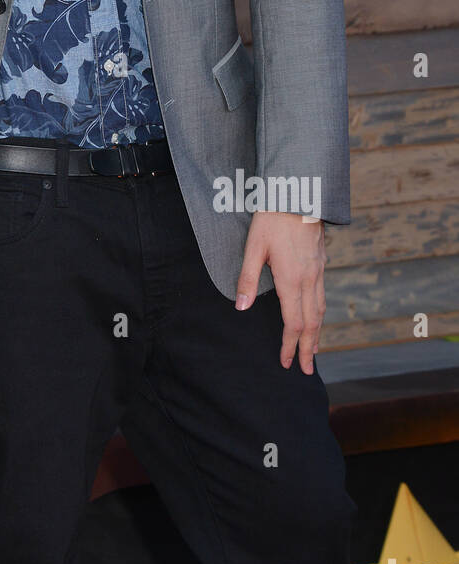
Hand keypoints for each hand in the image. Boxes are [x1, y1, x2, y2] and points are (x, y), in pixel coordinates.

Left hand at [235, 210, 325, 374]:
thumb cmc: (272, 218)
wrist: (298, 193)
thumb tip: (241, 307)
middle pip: (311, 323)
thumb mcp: (253, 246)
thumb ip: (247, 278)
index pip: (293, 323)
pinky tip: (315, 317)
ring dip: (317, 334)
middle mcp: (309, 279)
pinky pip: (322, 296)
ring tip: (313, 350)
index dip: (290, 345)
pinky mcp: (322, 262)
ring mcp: (319, 271)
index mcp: (292, 279)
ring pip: (320, 310)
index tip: (286, 362)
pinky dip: (320, 314)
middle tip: (305, 369)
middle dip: (308, 348)